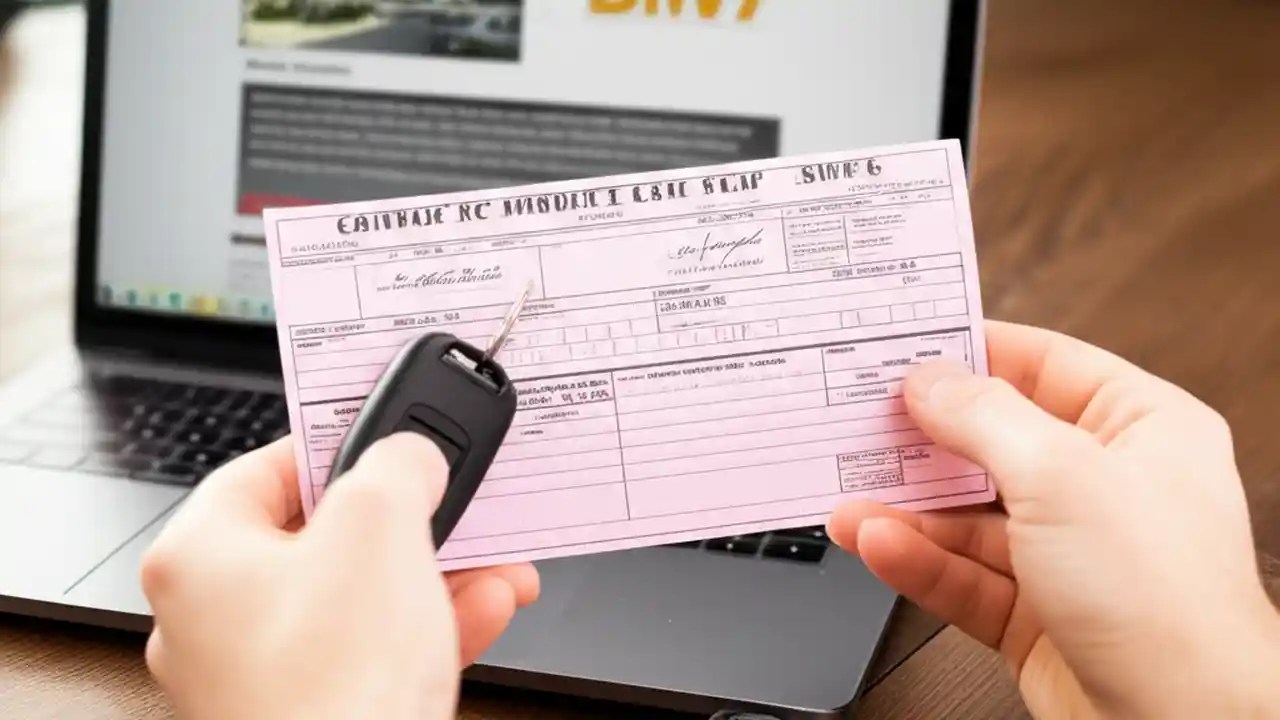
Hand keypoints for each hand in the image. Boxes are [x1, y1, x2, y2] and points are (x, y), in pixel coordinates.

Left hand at [140, 433, 539, 719]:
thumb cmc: (332, 686)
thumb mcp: (380, 529)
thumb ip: (396, 467)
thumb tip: (410, 455)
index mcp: (200, 558)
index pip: (265, 469)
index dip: (335, 446)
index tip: (388, 439)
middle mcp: (216, 619)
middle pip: (326, 538)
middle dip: (415, 526)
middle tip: (457, 508)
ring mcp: (260, 675)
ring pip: (359, 598)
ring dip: (438, 577)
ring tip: (496, 567)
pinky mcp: (310, 712)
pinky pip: (373, 651)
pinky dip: (428, 628)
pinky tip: (483, 612)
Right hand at [828, 321, 1279, 718]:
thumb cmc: (1169, 602)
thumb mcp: (1061, 475)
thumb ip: (983, 418)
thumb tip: (930, 380)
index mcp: (1141, 430)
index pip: (1044, 366)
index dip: (974, 353)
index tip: (908, 348)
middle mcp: (1105, 487)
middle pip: (993, 443)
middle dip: (925, 438)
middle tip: (861, 420)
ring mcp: (1068, 553)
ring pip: (967, 516)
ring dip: (906, 507)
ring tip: (852, 493)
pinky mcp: (1034, 613)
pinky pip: (962, 574)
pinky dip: (916, 558)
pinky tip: (877, 542)